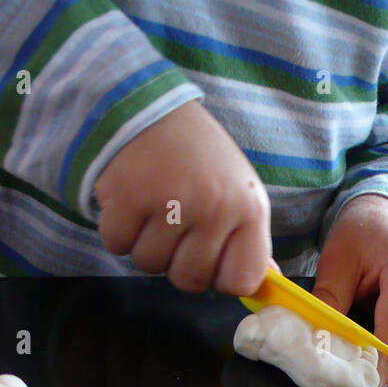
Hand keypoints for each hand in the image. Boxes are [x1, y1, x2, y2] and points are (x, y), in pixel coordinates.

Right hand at [95, 101, 272, 294]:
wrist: (146, 104)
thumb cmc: (195, 156)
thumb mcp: (236, 190)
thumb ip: (248, 240)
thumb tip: (270, 282)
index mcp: (248, 208)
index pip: (242, 281)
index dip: (220, 276)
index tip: (210, 257)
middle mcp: (214, 207)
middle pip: (190, 280)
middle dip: (175, 261)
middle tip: (173, 220)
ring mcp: (171, 203)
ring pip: (149, 265)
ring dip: (143, 243)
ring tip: (152, 203)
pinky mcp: (128, 197)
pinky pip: (117, 245)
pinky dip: (116, 229)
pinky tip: (130, 198)